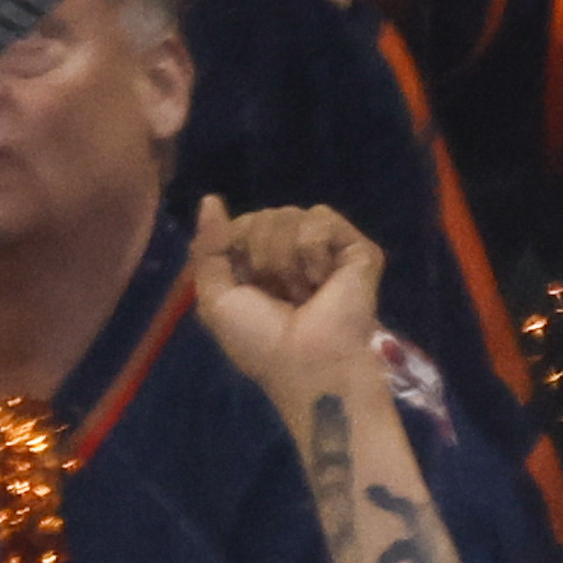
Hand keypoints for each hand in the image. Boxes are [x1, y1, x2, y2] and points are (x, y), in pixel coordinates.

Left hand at [192, 193, 385, 409]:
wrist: (306, 363)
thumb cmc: (261, 343)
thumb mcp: (216, 300)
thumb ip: (207, 249)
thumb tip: (210, 199)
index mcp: (262, 267)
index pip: (241, 224)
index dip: (235, 247)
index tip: (248, 284)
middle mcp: (294, 254)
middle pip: (264, 216)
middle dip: (262, 254)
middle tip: (280, 294)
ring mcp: (326, 250)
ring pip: (290, 213)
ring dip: (286, 259)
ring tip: (303, 292)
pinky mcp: (356, 249)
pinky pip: (320, 218)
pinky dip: (312, 251)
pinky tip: (322, 281)